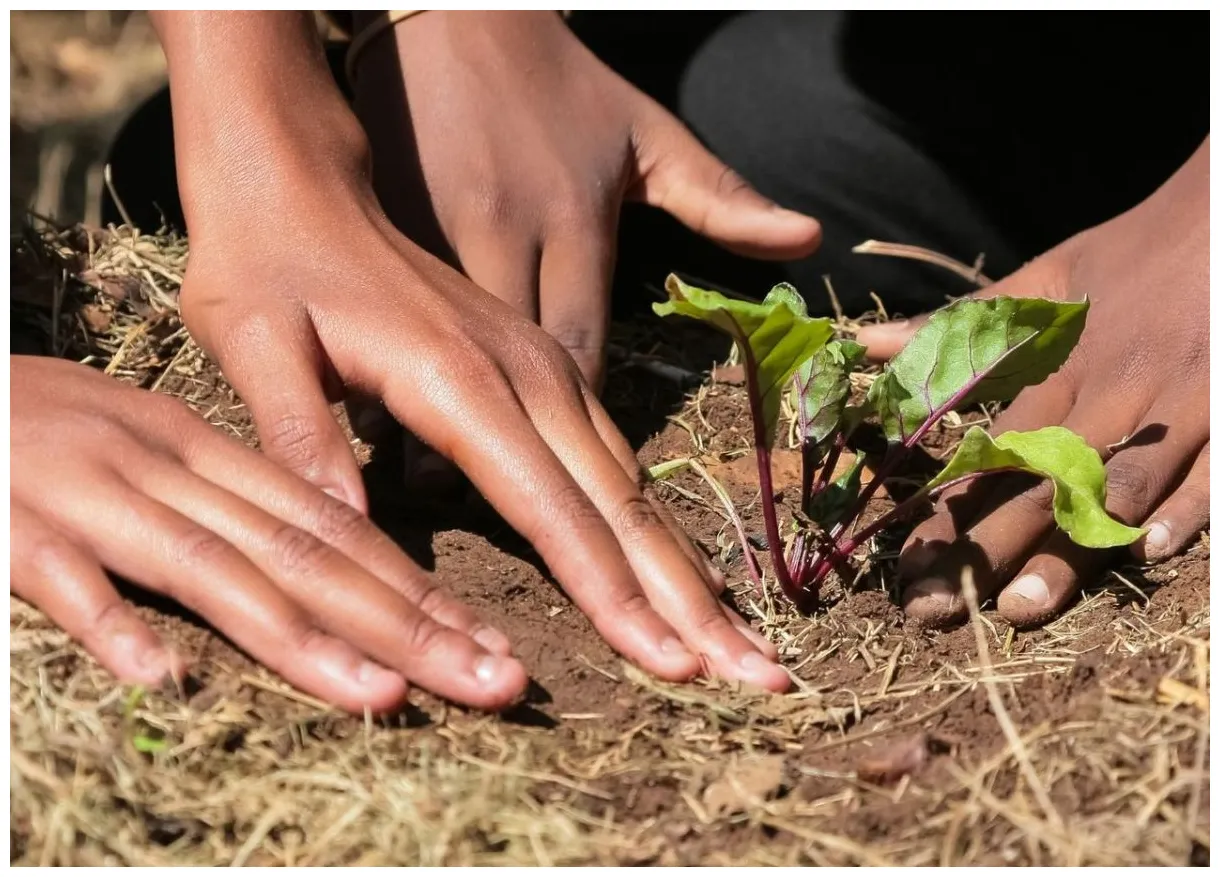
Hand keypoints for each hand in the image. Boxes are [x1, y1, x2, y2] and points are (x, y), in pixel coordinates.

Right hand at [10, 355, 533, 712]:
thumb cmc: (49, 427)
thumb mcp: (153, 450)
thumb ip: (233, 507)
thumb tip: (328, 566)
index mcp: (208, 454)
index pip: (338, 528)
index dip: (421, 592)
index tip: (496, 646)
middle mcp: (168, 470)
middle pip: (305, 555)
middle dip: (408, 627)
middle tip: (496, 682)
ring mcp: (90, 495)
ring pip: (211, 570)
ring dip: (301, 640)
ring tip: (384, 698)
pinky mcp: (8, 522)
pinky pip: (60, 576)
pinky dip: (111, 623)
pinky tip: (162, 679)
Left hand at [154, 9, 787, 692]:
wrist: (299, 175)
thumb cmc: (267, 261)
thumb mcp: (252, 341)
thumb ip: (301, 434)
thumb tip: (348, 535)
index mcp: (461, 380)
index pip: (554, 508)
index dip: (613, 595)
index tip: (672, 663)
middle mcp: (526, 374)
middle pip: (621, 503)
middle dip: (687, 599)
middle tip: (755, 674)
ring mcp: (541, 366)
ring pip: (629, 481)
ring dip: (682, 567)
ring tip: (732, 641)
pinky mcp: (538, 366)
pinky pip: (608, 455)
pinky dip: (644, 522)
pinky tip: (668, 566)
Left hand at [856, 140, 1208, 627]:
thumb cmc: (1133, 256)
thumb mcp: (1043, 280)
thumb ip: (962, 325)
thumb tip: (865, 344)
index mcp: (1058, 368)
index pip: (988, 455)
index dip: (944, 514)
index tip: (904, 569)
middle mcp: (1110, 392)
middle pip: (1037, 484)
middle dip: (985, 552)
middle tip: (936, 612)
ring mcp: (1178, 404)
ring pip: (1117, 486)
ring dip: (1071, 549)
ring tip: (1020, 608)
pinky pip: (1214, 466)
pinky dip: (1186, 505)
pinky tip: (1151, 551)